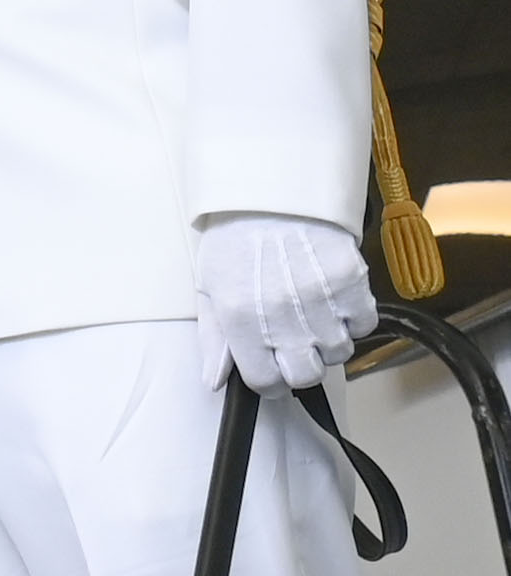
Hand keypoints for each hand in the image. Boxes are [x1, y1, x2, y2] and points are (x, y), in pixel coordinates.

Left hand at [194, 212, 373, 393]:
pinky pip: (364, 325)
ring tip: (312, 312)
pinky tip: (333, 298)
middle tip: (295, 343)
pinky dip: (353, 318)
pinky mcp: (352, 283)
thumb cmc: (236, 239)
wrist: (272, 193)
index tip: (273, 369)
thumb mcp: (210, 287)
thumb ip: (215, 339)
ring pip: (340, 352)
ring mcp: (320, 300)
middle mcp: (281, 316)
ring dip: (329, 340)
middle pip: (307, 374)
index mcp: (240, 319)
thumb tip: (216, 380)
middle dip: (302, 365)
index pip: (265, 381)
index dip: (270, 380)